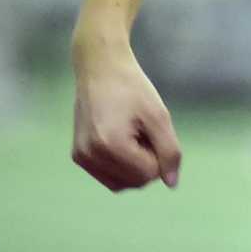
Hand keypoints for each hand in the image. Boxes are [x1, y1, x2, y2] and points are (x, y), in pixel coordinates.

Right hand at [71, 45, 181, 191]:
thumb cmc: (132, 88)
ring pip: (122, 184)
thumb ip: (169, 151)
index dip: (159, 153)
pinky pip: (109, 177)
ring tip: (131, 134)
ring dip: (135, 165)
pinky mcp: (79, 156)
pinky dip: (122, 166)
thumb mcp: (159, 116)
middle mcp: (90, 155)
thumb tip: (172, 184)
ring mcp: (82, 157)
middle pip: (136, 182)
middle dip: (147, 160)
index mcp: (109, 145)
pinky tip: (121, 140)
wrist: (100, 68)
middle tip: (142, 130)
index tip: (152, 128)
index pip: (149, 174)